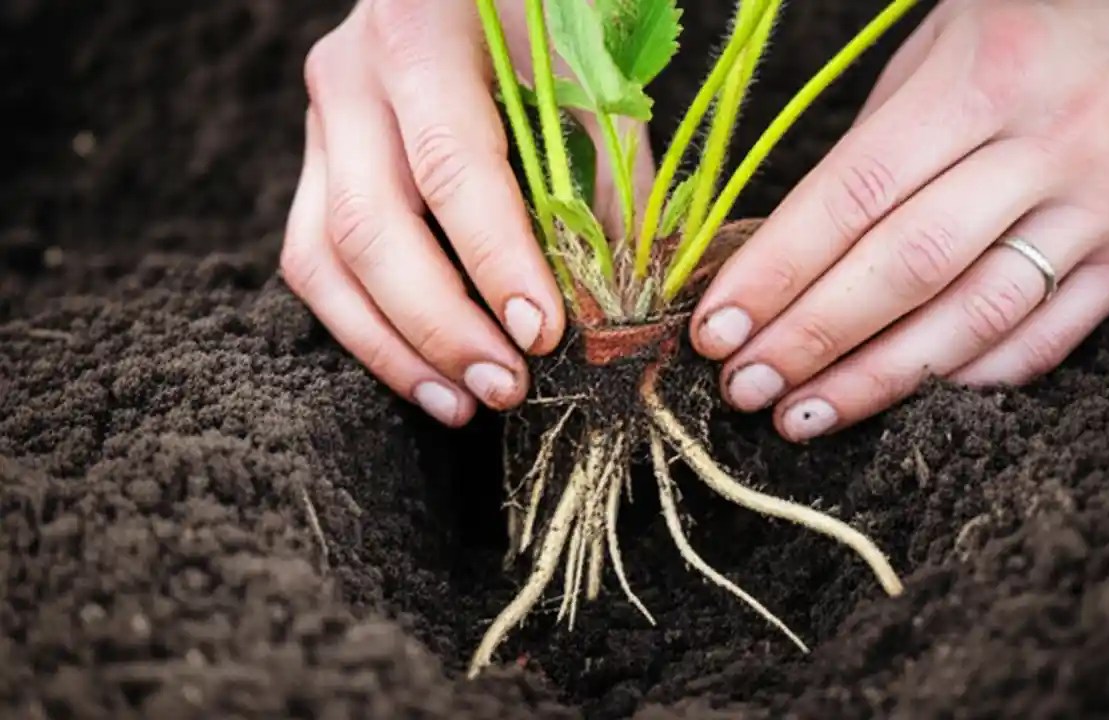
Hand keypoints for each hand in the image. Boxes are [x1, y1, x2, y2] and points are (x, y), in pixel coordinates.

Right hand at [280, 0, 652, 426]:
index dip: (495, 260)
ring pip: (323, 258)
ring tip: (463, 403)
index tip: (543, 333)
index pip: (452, 166)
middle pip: (370, 225)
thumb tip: (616, 296)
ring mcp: (319, 123)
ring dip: (394, 347)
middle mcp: (351, 76)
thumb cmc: (543, 20)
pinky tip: (424, 374)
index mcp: (422, 35)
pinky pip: (314, 263)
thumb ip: (608, 174)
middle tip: (505, 386)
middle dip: (440, 324)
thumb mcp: (588, 74)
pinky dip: (366, 331)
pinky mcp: (314, 165)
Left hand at [690, 0, 1108, 441]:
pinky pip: (1044, 340)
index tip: (716, 326)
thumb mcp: (944, 48)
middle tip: (744, 386)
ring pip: (972, 319)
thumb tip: (790, 247)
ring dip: (877, 380)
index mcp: (977, 81)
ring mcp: (1097, 210)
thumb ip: (876, 142)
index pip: (853, 194)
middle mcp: (1042, 148)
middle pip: (905, 267)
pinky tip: (904, 398)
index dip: (777, 270)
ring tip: (802, 416)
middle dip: (811, 338)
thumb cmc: (1042, 23)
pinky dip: (966, 377)